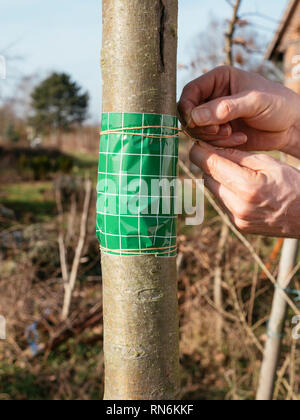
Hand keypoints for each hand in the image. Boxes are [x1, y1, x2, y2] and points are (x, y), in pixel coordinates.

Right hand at [178, 66, 299, 157]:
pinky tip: (239, 139)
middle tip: (221, 130)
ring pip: (197, 131)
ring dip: (212, 137)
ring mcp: (215, 117)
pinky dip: (220, 145)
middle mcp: (213, 97)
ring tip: (233, 135)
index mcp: (218, 80)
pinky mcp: (220, 134)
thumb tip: (195, 117)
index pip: (190, 92)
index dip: (187, 108)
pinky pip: (208, 143)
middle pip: (189, 114)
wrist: (290, 126)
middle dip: (202, 126)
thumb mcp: (253, 102)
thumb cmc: (278, 104)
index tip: (193, 122)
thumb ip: (225, 108)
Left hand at [190, 142, 299, 237]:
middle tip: (220, 153)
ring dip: (218, 179)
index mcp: (247, 186)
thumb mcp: (269, 163)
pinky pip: (223, 203)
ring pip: (213, 191)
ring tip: (235, 171)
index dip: (200, 151)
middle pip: (207, 178)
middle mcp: (238, 206)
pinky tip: (241, 187)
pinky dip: (226, 192)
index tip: (199, 143)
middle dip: (210, 164)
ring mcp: (237, 218)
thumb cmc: (294, 184)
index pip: (208, 164)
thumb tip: (212, 148)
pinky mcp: (239, 225)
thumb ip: (238, 156)